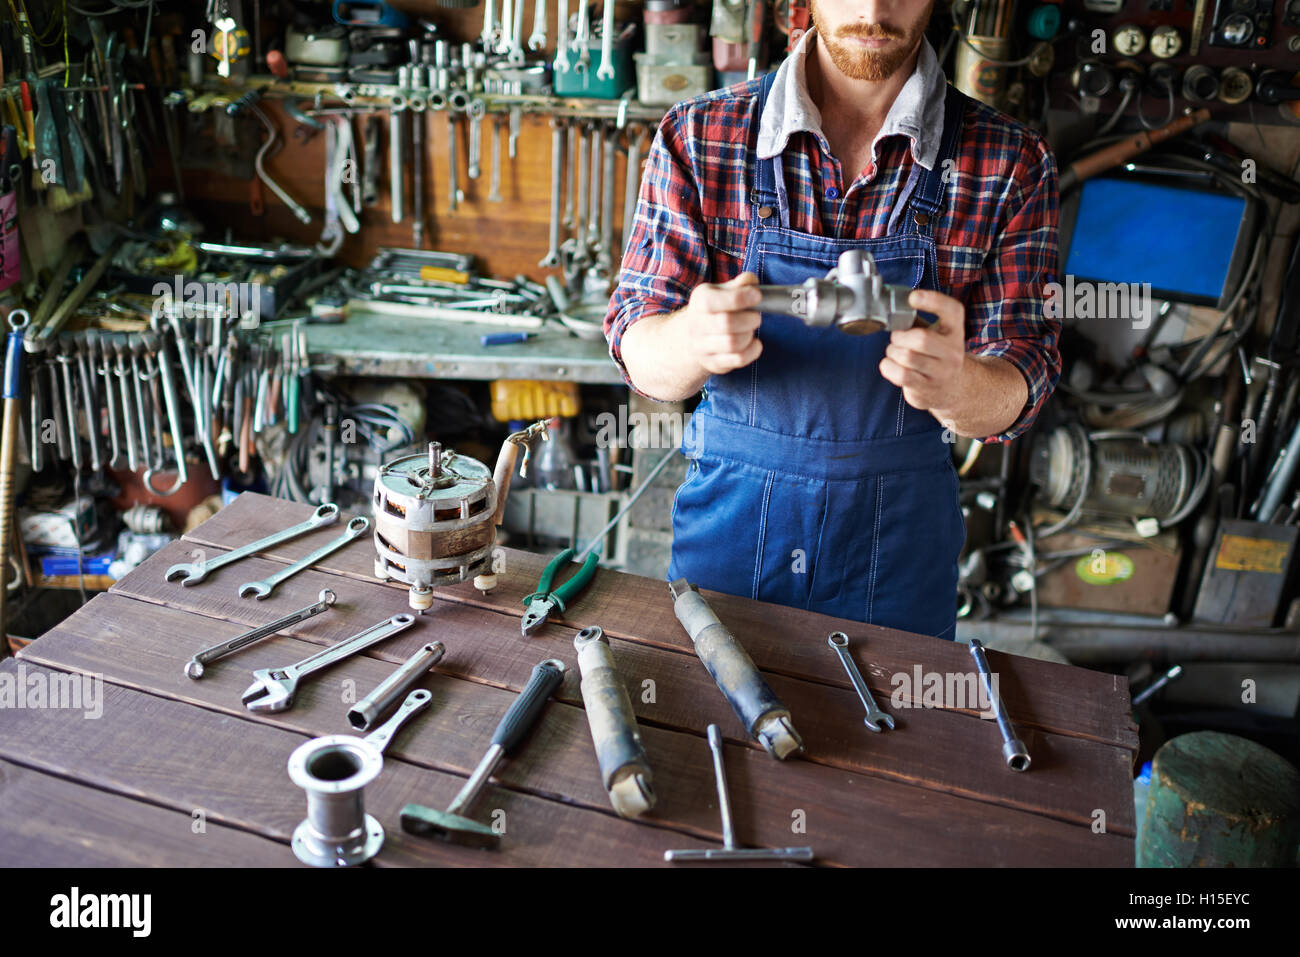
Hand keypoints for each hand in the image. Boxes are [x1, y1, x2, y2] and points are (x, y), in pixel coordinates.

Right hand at [674, 272, 762, 375]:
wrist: (696, 335)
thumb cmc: (717, 309)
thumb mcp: (724, 291)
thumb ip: (740, 284)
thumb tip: (750, 281)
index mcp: (700, 300)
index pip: (713, 301)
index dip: (739, 298)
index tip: (757, 296)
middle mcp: (696, 324)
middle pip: (726, 323)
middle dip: (749, 319)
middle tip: (756, 317)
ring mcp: (701, 346)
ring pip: (732, 344)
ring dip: (749, 335)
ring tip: (750, 330)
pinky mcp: (713, 363)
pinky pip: (738, 359)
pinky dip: (753, 351)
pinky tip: (753, 343)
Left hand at [879, 288, 967, 422]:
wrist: (953, 387)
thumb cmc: (935, 354)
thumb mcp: (935, 333)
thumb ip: (916, 321)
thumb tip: (887, 311)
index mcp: (954, 330)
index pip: (952, 310)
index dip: (932, 300)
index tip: (913, 297)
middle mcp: (953, 351)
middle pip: (922, 338)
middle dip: (900, 337)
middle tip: (896, 339)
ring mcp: (942, 372)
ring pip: (907, 357)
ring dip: (892, 352)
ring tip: (894, 352)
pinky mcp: (927, 389)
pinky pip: (901, 375)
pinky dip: (888, 367)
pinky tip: (890, 364)